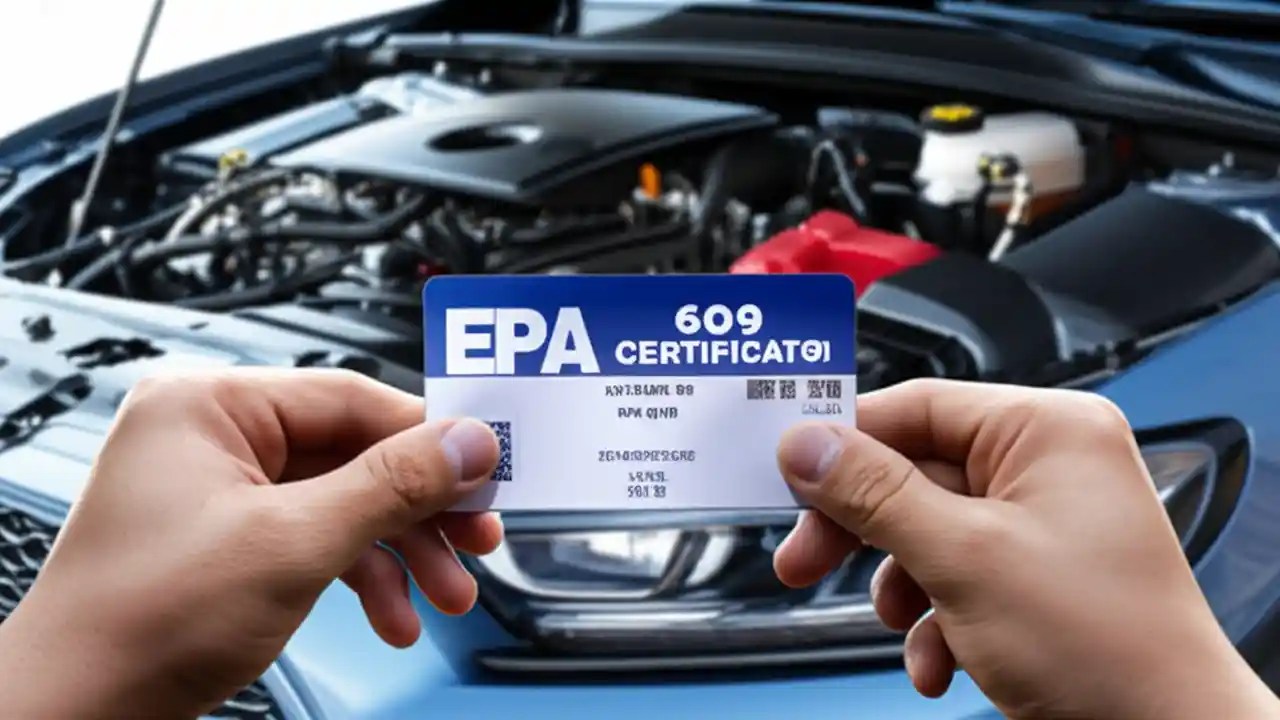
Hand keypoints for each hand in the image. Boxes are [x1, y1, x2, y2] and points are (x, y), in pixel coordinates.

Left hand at [0, 369, 500, 718]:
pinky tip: (394, 616)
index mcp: (208, 405)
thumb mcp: (292, 544)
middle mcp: (212, 436)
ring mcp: (219, 489)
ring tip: (446, 594)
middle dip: (420, 509)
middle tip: (476, 537)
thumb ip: (391, 486)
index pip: (350, 397)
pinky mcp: (229, 538)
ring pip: (343, 501)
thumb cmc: (140, 625)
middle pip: (354, 453)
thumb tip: (466, 444)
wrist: (72, 716)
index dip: (428, 434)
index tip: (487, 463)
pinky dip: (361, 576)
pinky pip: (316, 537)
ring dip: (401, 553)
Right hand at [773, 379, 1278, 719]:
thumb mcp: (964, 558)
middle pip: (913, 472)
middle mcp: (1048, 468)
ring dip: (899, 584)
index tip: (785, 468)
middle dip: (859, 529)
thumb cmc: (1107, 647)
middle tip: (802, 557)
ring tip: (902, 624)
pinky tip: (940, 662)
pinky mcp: (1034, 579)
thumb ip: (874, 494)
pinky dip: (934, 620)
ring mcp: (1042, 526)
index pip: (918, 406)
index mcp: (1048, 432)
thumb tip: (806, 444)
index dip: (844, 438)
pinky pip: (954, 576)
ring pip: (926, 530)